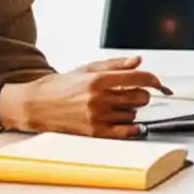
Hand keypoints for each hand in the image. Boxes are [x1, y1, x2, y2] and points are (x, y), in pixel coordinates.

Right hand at [5, 59, 166, 138]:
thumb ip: (115, 65)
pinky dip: (133, 128)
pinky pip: (125, 132)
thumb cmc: (60, 86)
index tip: (158, 82)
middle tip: (131, 94)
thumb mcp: (87, 69)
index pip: (138, 78)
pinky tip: (131, 124)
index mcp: (98, 80)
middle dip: (140, 95)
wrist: (36, 105)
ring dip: (130, 110)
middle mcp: (99, 99)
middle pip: (140, 98)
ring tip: (115, 107)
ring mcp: (97, 117)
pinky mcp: (94, 133)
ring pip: (133, 114)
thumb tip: (138, 61)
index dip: (153, 80)